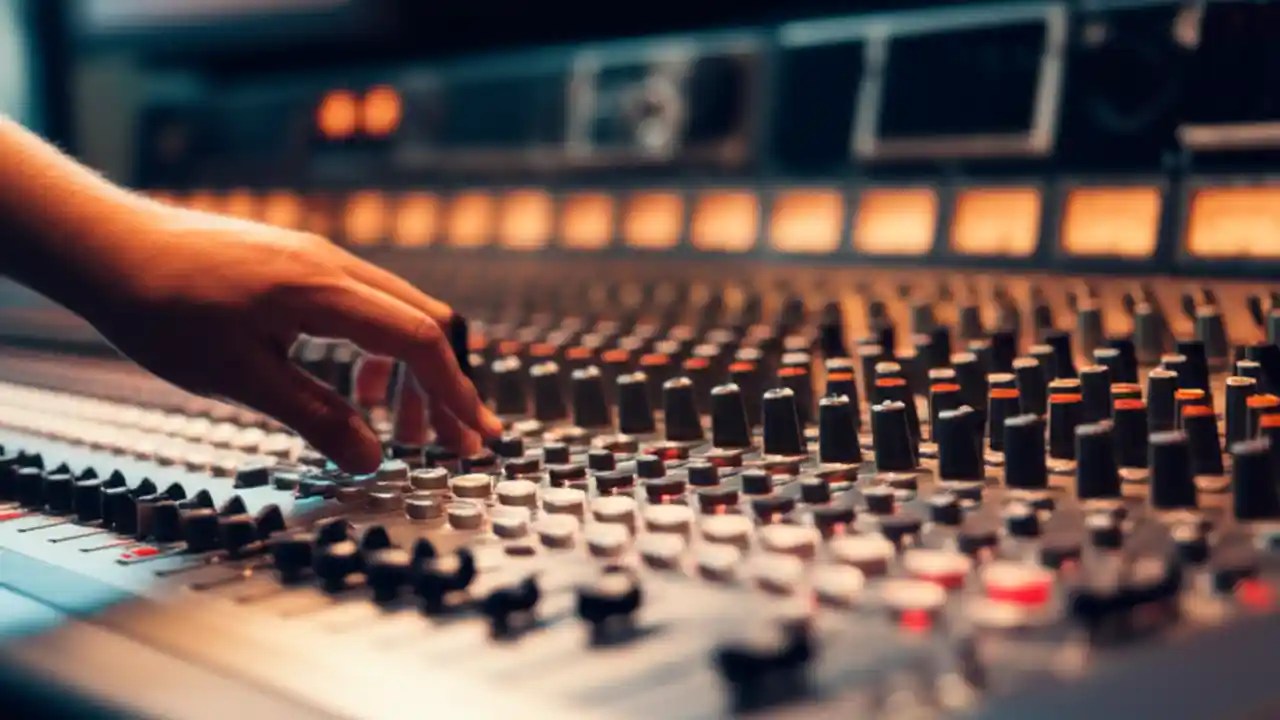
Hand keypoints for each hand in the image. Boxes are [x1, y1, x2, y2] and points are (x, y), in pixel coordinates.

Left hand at [69, 203, 500, 472]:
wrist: (108, 247)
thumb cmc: (162, 306)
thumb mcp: (239, 377)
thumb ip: (314, 416)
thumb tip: (368, 457)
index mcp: (325, 290)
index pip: (420, 340)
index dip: (454, 393)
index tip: (476, 436)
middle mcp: (334, 265)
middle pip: (426, 321)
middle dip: (447, 386)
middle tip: (453, 442)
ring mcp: (320, 260)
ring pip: (398, 314)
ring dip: (413, 372)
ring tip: (400, 428)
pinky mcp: (302, 265)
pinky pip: (366, 306)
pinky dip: (380, 351)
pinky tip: (358, 385)